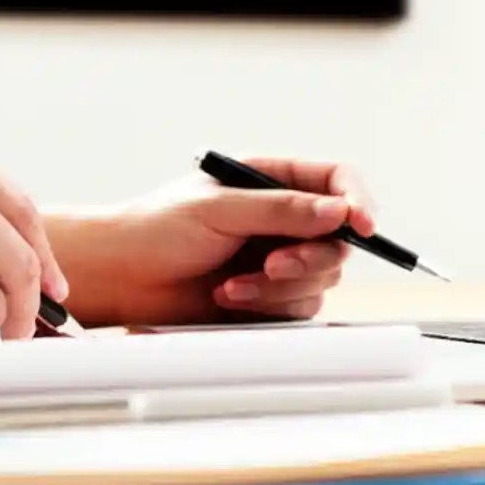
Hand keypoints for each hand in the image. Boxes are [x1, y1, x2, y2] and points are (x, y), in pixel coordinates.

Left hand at [49, 158, 373, 326]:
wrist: (121, 278)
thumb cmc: (156, 230)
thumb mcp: (219, 209)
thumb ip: (281, 209)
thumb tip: (339, 211)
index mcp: (271, 178)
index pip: (337, 180)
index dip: (358, 201)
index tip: (363, 225)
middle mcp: (282, 217)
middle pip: (339, 236)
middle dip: (312, 255)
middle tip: (276, 265)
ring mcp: (279, 256)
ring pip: (323, 276)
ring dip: (284, 286)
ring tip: (236, 283)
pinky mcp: (272, 296)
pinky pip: (301, 305)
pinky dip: (270, 305)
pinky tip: (229, 296)